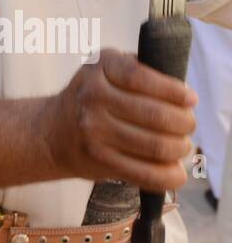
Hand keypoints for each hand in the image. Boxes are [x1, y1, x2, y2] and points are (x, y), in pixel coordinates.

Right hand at [43, 49, 196, 192]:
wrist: (51, 132)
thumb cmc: (92, 98)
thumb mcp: (106, 70)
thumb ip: (140, 71)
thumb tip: (183, 95)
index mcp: (100, 67)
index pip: (143, 77)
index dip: (174, 91)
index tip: (190, 99)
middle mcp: (94, 97)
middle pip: (156, 114)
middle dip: (184, 122)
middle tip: (188, 124)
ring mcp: (95, 131)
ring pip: (157, 145)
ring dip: (180, 148)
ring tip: (182, 145)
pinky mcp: (100, 161)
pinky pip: (146, 174)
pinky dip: (170, 175)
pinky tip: (176, 170)